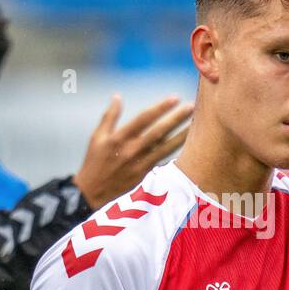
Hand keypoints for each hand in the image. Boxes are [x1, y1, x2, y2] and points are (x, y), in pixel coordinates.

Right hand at [72, 95, 191, 208]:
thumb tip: (117, 96)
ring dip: (182, 135)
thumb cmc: (94, 162)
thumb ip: (109, 116)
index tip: (175, 98)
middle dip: (176, 119)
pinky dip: (176, 153)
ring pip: (166, 147)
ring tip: (195, 124)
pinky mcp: (145, 175)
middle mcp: (131, 150)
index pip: (143, 119)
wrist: (93, 192)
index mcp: (119, 138)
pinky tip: (188, 145)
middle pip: (159, 132)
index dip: (160, 108)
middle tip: (192, 107)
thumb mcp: (96, 137)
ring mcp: (140, 164)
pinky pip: (164, 161)